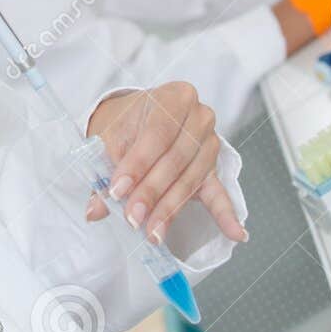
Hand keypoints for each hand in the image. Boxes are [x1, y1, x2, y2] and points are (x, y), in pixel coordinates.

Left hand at [83, 81, 246, 245]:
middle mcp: (198, 116)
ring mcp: (210, 143)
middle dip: (151, 192)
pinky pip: (219, 193)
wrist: (138, 117)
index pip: (157, 134)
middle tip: (133, 218)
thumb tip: (95, 210)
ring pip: (190, 180)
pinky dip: (226, 216)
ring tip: (152, 233)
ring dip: (169, 209)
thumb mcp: (109, 139)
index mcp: (172, 97)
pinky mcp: (213, 168)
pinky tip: (236, 234)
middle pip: (175, 160)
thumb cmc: (125, 125)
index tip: (117, 191)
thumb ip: (103, 172)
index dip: (137, 164)